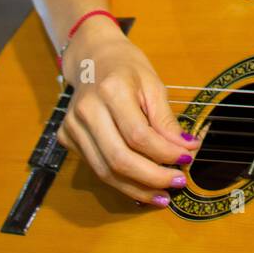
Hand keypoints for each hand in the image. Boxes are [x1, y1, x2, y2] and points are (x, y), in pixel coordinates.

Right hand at [56, 23, 202, 205]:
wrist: (93, 58)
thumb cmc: (127, 68)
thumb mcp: (153, 85)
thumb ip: (166, 120)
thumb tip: (187, 149)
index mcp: (111, 90)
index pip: (138, 135)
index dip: (165, 153)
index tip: (187, 160)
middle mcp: (86, 110)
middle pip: (119, 159)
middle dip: (152, 178)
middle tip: (177, 183)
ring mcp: (72, 126)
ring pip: (105, 171)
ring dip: (137, 188)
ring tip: (163, 194)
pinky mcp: (66, 137)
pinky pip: (96, 168)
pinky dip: (120, 181)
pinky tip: (142, 185)